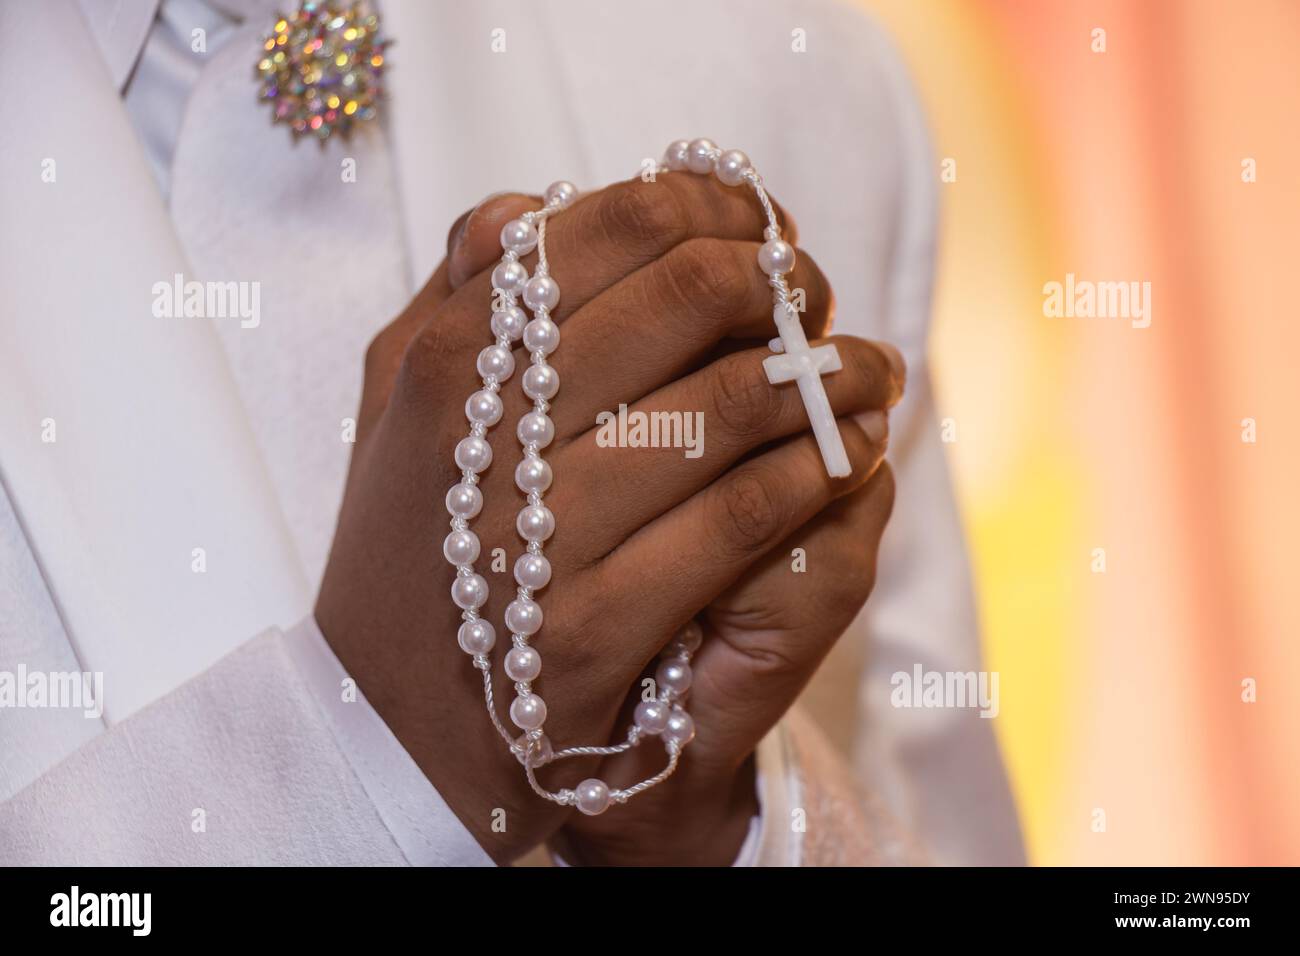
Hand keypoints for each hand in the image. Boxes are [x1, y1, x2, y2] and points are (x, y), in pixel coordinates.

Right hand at [316, 172, 901, 862]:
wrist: (384, 726)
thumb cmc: (411, 549)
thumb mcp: (396, 408)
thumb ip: (455, 298)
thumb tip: (530, 206)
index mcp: (446, 358)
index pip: (613, 227)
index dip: (715, 207)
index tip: (761, 226)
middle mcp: (488, 434)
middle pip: (685, 298)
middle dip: (780, 283)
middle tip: (813, 297)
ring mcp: (539, 537)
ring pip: (727, 409)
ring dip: (824, 379)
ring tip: (867, 372)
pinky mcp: (587, 631)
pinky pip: (734, 523)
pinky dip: (807, 477)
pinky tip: (841, 461)